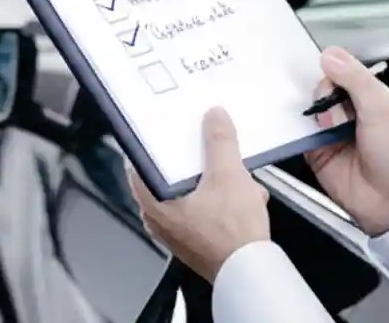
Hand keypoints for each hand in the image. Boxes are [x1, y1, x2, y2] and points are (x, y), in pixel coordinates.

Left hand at [127, 107, 270, 282]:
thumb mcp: (228, 175)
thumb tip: (214, 117)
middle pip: (169, 177)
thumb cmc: (230, 232)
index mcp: (154, 204)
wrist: (249, 270)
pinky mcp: (196, 239)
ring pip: (191, 193)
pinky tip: (244, 194)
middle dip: (194, 161)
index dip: (153, 143)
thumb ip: (219, 142)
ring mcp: (177, 232)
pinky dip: (221, 198)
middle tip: (206, 145)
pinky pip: (203, 209)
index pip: (139, 163)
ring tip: (235, 173)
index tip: (164, 129)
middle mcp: (159, 220)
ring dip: (214, 180)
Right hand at [304, 47, 388, 236]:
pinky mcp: (316, 149)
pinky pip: (299, 132)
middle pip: (322, 86)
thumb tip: (330, 55)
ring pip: (310, 107)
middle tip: (339, 111)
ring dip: (317, 113)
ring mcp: (332, 130)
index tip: (325, 68)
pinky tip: (314, 133)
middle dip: (324, 93)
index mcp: (371, 95)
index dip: (332, 67)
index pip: (343, 69)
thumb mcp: (381, 109)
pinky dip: (300, 129)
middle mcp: (350, 110)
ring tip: (332, 128)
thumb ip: (356, 80)